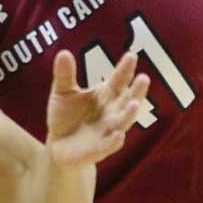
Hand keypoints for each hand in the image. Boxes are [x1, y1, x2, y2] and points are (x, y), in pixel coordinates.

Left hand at [45, 49, 147, 171]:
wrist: (57, 145)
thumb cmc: (66, 115)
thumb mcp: (62, 92)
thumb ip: (65, 75)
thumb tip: (62, 52)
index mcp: (107, 95)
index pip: (119, 80)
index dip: (125, 69)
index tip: (131, 55)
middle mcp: (112, 112)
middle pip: (128, 100)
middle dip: (136, 91)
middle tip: (144, 78)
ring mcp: (108, 131)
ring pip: (123, 123)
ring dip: (129, 115)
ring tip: (134, 104)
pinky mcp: (99, 150)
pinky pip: (109, 146)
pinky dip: (114, 141)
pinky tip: (119, 135)